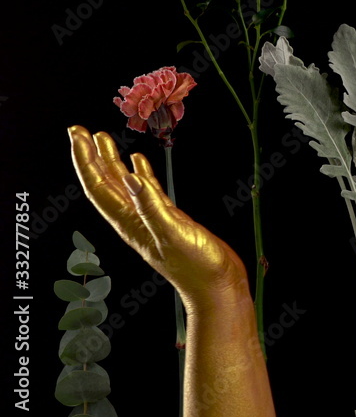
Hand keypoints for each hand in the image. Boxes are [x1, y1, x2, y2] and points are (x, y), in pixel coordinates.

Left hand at [68, 126, 247, 307]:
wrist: (217, 285)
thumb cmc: (196, 266)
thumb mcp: (172, 233)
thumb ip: (151, 206)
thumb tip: (131, 177)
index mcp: (130, 222)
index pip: (99, 187)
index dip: (85, 160)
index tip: (78, 135)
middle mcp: (135, 219)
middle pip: (105, 183)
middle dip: (90, 156)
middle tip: (79, 130)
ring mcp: (151, 219)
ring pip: (124, 185)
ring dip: (111, 162)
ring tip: (103, 139)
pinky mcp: (169, 219)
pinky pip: (147, 191)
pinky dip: (141, 173)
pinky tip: (139, 161)